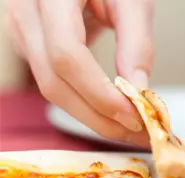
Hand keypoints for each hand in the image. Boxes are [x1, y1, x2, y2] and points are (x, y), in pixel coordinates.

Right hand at [4, 0, 152, 146]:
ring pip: (51, 89)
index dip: (100, 93)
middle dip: (99, 116)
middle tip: (138, 133)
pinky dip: (84, 102)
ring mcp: (22, 31)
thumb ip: (136, 42)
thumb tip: (139, 91)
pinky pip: (54, 82)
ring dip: (92, 116)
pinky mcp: (30, 44)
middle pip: (55, 82)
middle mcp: (25, 14)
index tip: (135, 115)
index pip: (67, 56)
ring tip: (129, 127)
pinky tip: (111, 111)